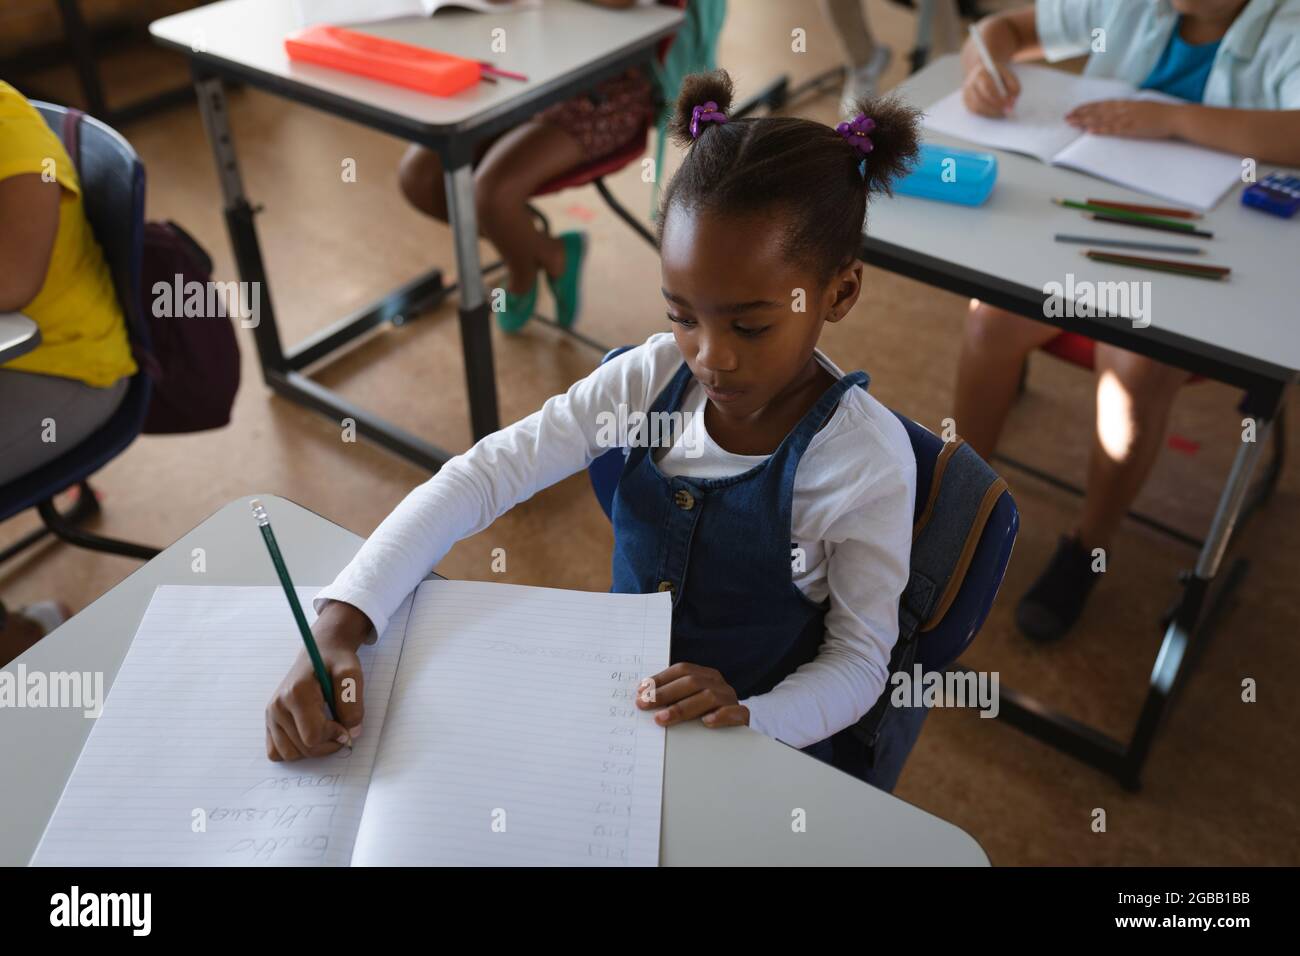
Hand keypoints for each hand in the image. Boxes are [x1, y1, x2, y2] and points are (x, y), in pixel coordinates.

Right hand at [265, 601, 370, 760]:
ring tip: (324, 729)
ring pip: (290, 755)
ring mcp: (271, 715)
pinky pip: (277, 753)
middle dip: (327, 744)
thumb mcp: (351, 674)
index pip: (313, 736)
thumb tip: (351, 733)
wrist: (321, 651)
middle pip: (304, 749)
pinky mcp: (269, 722)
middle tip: (339, 727)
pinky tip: (309, 733)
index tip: (345, 724)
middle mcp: (278, 705)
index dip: (334, 736)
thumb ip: (353, 703)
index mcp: (296, 693)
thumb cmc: (336, 662)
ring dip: (312, 749)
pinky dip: (295, 750)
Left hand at [636, 662, 748, 728]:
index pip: (681, 670)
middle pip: (692, 682)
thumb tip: (642, 698)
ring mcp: (731, 698)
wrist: (732, 739)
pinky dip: (719, 716)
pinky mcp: (742, 715)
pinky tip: (705, 723)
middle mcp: (718, 683)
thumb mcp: (686, 706)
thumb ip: (670, 699)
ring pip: (709, 697)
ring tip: (662, 719)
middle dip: (665, 693)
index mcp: (704, 675)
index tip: (641, 692)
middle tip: (645, 705)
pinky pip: (733, 712)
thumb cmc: (702, 719)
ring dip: (683, 708)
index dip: (661, 679)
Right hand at [961, 61, 1020, 116]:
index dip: (997, 98)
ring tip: (1002, 113)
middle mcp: (970, 83)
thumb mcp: (1008, 74)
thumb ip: (1013, 85)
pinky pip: (975, 111)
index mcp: (981, 73)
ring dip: (990, 113)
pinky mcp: (966, 101)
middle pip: (980, 100)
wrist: (979, 71)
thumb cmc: (996, 74)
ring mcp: (966, 93)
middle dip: (994, 108)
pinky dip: (986, 114)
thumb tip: (1012, 102)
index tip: (1007, 104)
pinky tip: (995, 113)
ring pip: (976, 108)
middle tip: (1006, 112)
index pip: (987, 87)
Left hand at [1065, 99, 1178, 137]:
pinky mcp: (1133, 129)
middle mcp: (1126, 109)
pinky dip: (1102, 129)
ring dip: (1086, 121)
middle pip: (1099, 111)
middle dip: (1081, 114)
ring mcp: (1129, 118)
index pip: (1103, 104)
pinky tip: (1090, 131)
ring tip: (1072, 123)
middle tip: (1066, 117)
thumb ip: (1130, 109)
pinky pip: (1114, 129)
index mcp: (1128, 103)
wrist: (1177, 118)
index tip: (1076, 109)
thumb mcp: (1143, 107)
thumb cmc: (1162, 114)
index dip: (1088, 107)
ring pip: (1103, 119)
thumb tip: (1120, 111)